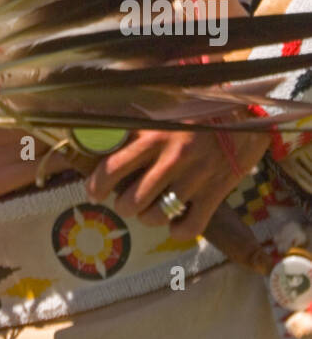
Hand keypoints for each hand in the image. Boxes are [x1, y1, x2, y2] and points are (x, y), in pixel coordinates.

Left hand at [85, 127, 270, 239]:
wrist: (245, 114)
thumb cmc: (196, 109)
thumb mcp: (161, 107)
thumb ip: (131, 119)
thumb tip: (93, 117)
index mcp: (152, 133)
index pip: (111, 167)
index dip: (96, 186)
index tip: (94, 192)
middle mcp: (170, 157)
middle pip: (130, 201)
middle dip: (123, 205)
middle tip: (125, 201)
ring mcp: (193, 177)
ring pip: (155, 217)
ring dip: (147, 217)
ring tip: (150, 208)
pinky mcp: (214, 194)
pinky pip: (187, 228)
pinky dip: (177, 231)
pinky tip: (175, 222)